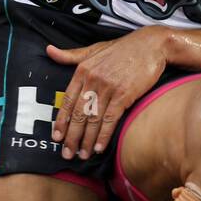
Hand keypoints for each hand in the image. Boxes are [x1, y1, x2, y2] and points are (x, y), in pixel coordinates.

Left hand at [45, 27, 171, 160]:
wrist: (151, 45)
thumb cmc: (123, 49)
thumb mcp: (94, 49)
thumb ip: (71, 55)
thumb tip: (49, 51)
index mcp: (82, 70)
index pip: (66, 101)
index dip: (61, 121)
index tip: (57, 137)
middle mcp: (92, 80)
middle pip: (78, 114)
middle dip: (71, 137)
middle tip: (67, 154)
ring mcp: (108, 87)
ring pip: (93, 120)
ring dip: (86, 141)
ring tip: (82, 155)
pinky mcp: (124, 94)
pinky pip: (110, 119)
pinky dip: (104, 136)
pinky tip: (99, 148)